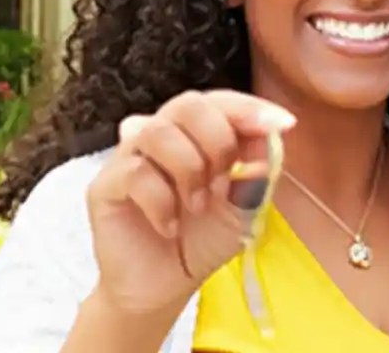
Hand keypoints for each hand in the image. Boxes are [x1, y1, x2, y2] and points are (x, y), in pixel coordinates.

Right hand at [84, 89, 294, 317]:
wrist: (166, 286)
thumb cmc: (204, 239)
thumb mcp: (244, 207)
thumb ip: (258, 173)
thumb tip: (270, 140)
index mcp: (197, 134)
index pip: (221, 102)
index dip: (250, 108)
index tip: (283, 124)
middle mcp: (162, 136)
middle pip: (187, 104)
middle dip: (218, 139)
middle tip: (226, 180)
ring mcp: (129, 157)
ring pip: (156, 132)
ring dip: (189, 169)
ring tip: (199, 206)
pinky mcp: (104, 186)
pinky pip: (134, 173)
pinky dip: (161, 202)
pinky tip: (171, 227)